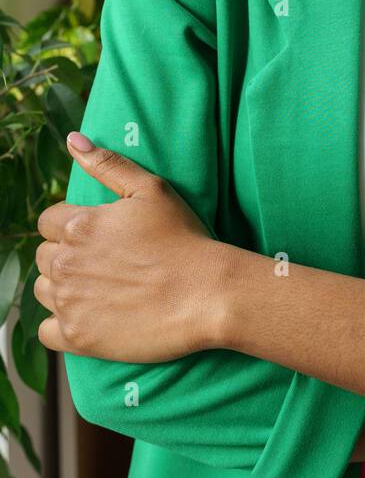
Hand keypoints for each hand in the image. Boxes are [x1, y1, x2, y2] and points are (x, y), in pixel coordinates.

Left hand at [35, 133, 222, 361]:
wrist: (207, 294)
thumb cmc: (183, 238)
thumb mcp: (151, 189)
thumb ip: (107, 163)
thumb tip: (72, 140)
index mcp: (78, 225)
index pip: (48, 221)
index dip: (70, 225)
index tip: (98, 236)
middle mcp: (66, 263)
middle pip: (44, 257)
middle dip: (67, 256)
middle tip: (103, 263)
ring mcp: (69, 303)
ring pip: (43, 291)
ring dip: (63, 288)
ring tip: (99, 288)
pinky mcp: (77, 337)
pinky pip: (45, 331)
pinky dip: (61, 324)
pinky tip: (89, 316)